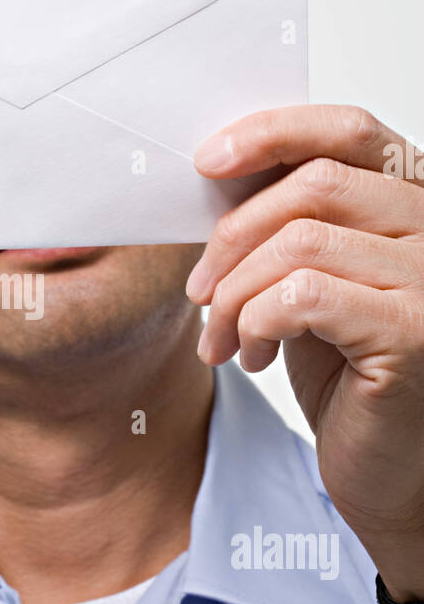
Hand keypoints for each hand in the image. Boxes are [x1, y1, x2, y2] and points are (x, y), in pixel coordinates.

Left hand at [186, 104, 423, 603]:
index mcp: (417, 203)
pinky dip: (257, 323)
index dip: (274, 131)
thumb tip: (217, 170)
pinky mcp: (414, 333)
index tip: (207, 161)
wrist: (388, 473)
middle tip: (200, 292)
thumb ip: (290, 223)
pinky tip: (255, 357)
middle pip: (313, 184)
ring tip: (224, 338)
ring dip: (236, 293)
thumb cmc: (349, 376)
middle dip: (232, 236)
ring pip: (298, 241)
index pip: (350, 130)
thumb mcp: (311, 281)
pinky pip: (303, 295)